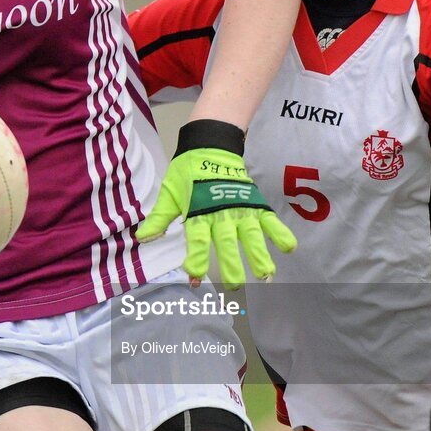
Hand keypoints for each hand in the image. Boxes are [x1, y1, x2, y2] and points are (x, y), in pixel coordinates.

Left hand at [136, 120, 295, 286]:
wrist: (210, 145)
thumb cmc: (188, 173)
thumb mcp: (169, 193)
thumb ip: (159, 218)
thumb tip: (141, 238)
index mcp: (198, 212)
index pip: (196, 239)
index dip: (195, 258)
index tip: (194, 276)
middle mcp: (220, 213)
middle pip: (227, 242)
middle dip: (231, 264)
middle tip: (235, 286)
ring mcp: (241, 208)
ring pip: (251, 235)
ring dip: (259, 255)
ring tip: (266, 275)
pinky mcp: (255, 203)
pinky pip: (270, 220)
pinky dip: (280, 232)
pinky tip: (289, 248)